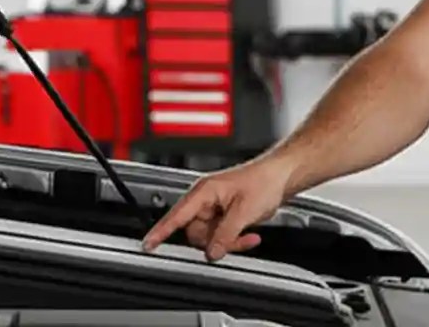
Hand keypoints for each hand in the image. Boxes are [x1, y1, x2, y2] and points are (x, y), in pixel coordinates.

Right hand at [141, 153, 293, 260]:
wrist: (281, 176)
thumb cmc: (264, 180)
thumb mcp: (244, 211)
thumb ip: (225, 234)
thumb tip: (212, 253)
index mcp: (204, 192)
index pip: (176, 215)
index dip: (160, 231)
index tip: (147, 245)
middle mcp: (206, 199)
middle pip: (195, 233)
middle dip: (215, 241)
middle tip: (235, 238)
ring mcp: (215, 208)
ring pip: (210, 237)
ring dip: (228, 241)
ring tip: (247, 233)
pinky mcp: (225, 215)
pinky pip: (221, 235)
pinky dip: (235, 238)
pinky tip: (249, 233)